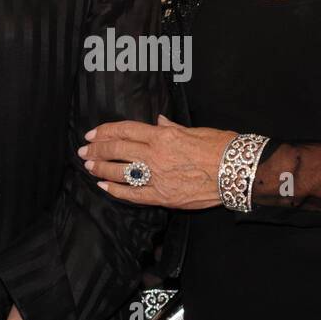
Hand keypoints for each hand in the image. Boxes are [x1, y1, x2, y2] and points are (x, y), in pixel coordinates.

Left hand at [77, 113, 235, 207]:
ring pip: (120, 171)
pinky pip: (133, 194)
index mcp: (163, 136)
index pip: (125, 130)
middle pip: (117, 150)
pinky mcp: (163, 197)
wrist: (237, 172)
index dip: (105, 131)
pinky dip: (116, 190)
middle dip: (96, 150)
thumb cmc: (221, 148)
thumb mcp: (195, 130)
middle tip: (83, 151)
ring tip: (89, 166)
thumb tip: (158, 122)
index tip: (92, 134)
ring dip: (101, 168)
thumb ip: (172, 128)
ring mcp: (157, 177)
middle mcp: (155, 155)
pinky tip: (104, 186)